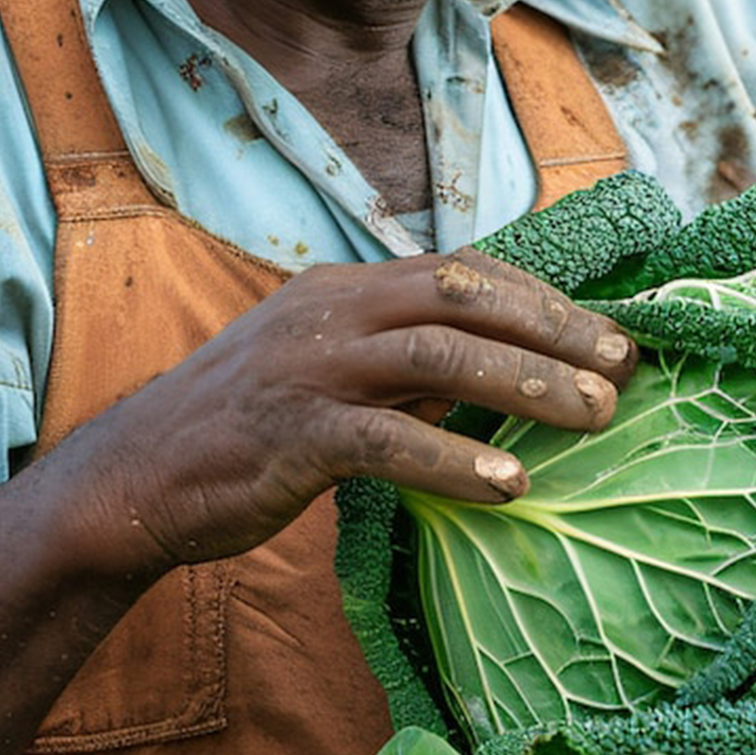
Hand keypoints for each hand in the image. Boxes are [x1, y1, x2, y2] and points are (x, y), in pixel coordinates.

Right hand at [43, 248, 634, 578]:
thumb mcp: (323, 370)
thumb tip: (497, 377)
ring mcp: (308, 367)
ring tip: (596, 416)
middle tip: (623, 364)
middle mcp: (330, 311)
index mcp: (343, 288)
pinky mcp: (290, 433)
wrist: (132, 478)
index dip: (540, 296)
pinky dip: (454, 457)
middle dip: (553, 327)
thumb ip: (399, 364)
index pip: (461, 271)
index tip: (604, 330)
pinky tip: (510, 483)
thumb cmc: (243, 429)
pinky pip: (386, 439)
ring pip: (439, 356)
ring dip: (529, 384)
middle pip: (463, 298)